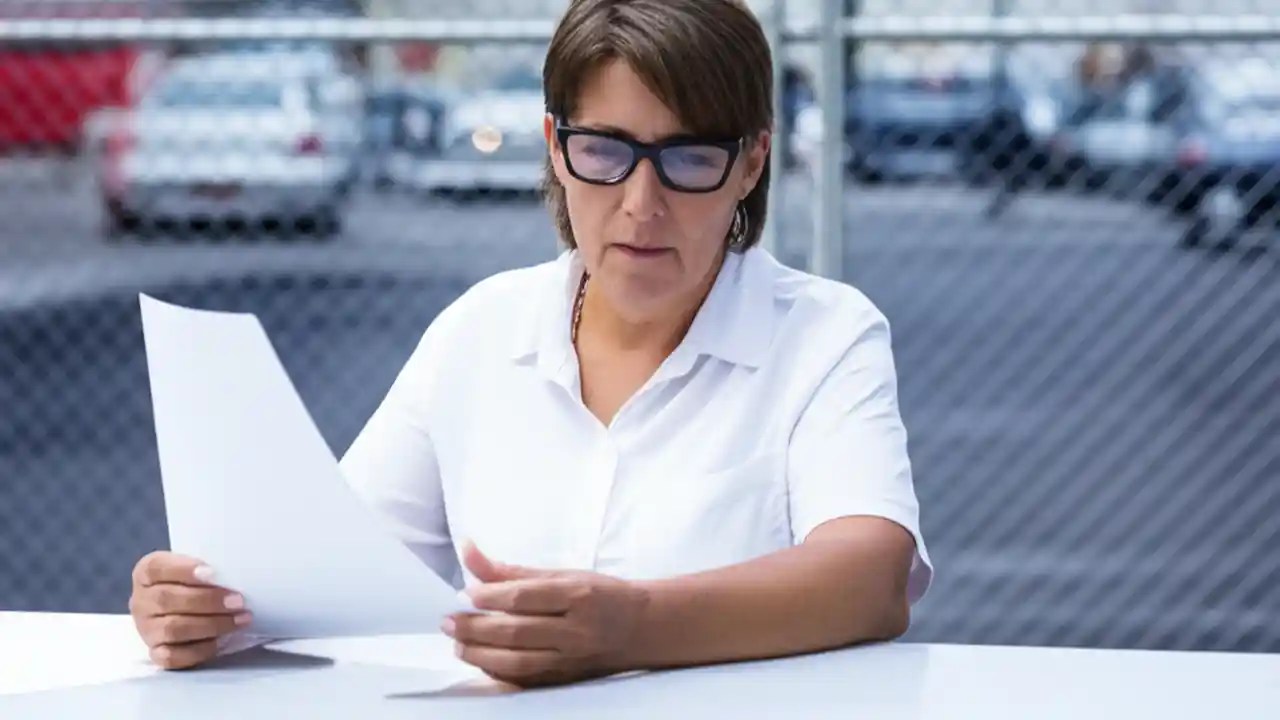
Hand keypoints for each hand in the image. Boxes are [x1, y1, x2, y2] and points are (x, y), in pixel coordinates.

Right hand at [128, 551, 252, 669]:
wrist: (180, 610)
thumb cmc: (194, 584)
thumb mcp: (195, 569)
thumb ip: (206, 571)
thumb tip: (232, 576)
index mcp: (146, 573)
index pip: (157, 568)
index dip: (184, 570)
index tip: (213, 573)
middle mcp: (141, 602)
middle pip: (167, 599)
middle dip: (207, 600)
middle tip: (238, 601)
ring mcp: (146, 630)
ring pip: (173, 629)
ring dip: (211, 625)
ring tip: (240, 620)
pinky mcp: (155, 653)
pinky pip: (174, 657)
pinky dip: (200, 650)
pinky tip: (222, 641)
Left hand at [442, 542, 649, 686]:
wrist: (643, 628)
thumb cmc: (601, 595)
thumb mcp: (563, 574)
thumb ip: (514, 571)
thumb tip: (470, 554)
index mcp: (578, 595)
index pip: (524, 597)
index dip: (490, 596)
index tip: (466, 593)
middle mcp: (576, 631)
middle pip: (515, 632)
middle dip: (475, 627)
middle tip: (448, 620)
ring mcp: (571, 660)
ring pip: (517, 662)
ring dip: (479, 653)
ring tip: (457, 642)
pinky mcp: (566, 680)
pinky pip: (524, 681)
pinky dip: (497, 672)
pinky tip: (480, 660)